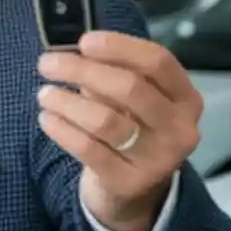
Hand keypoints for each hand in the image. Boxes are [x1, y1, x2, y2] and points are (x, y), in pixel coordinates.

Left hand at [36, 31, 201, 230]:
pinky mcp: (129, 182)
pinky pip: (88, 149)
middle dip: (82, 71)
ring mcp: (158, 159)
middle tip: (47, 64)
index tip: (84, 41)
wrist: (134, 190)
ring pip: (105, 120)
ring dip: (66, 101)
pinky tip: (47, 118)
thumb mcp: (131, 98)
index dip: (119, 47)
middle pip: (130, 88)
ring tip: (44, 94)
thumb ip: (112, 72)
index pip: (158, 61)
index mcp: (185, 97)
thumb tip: (73, 49)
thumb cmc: (129, 127)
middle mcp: (180, 128)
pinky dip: (62, 129)